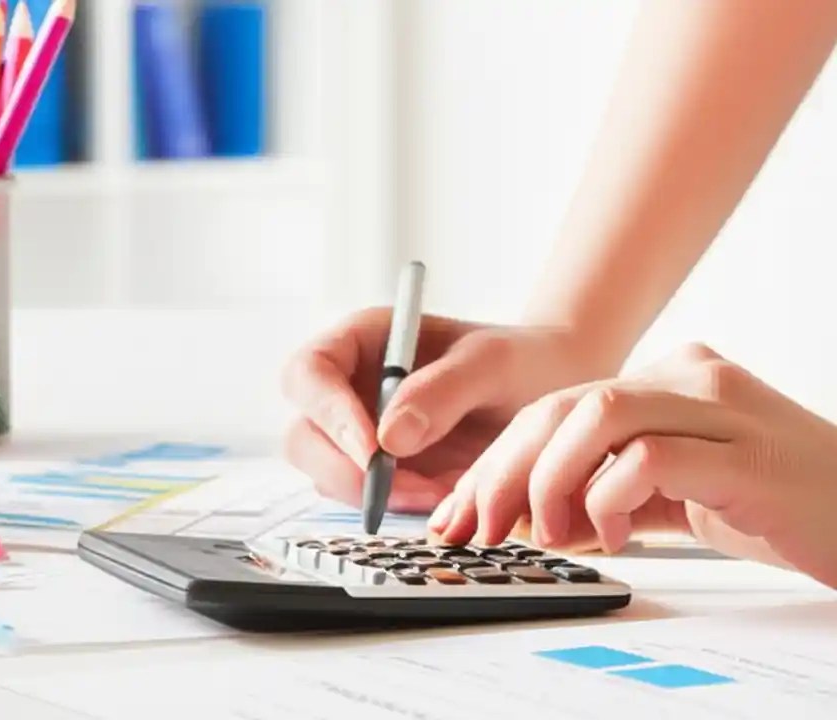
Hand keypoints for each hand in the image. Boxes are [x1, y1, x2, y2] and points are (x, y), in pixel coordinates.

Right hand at [281, 309, 611, 512]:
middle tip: (394, 491)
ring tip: (439, 493)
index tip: (372, 449)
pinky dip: (394, 506)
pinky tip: (442, 497)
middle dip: (342, 468)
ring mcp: (358, 431)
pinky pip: (362, 498)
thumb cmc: (522, 360)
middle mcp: (348, 386)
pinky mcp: (378, 471)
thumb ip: (443, 391)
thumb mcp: (493, 363)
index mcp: (363, 340)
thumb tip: (389, 438)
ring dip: (372, 493)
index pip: (310, 373)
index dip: (328, 412)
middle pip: (303, 432)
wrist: (552, 391)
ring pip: (324, 473)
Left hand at [430, 344, 836, 588]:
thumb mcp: (673, 493)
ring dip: (550, 479)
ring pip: (597, 415)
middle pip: (562, 405)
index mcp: (666, 379)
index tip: (462, 512)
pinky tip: (610, 535)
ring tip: (545, 531)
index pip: (555, 407)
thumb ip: (607, 491)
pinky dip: (610, 499)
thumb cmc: (776, 506)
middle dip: (503, 470)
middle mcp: (687, 378)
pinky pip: (650, 459)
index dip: (497, 461)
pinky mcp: (746, 453)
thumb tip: (527, 515)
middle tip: (480, 526)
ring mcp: (720, 408)